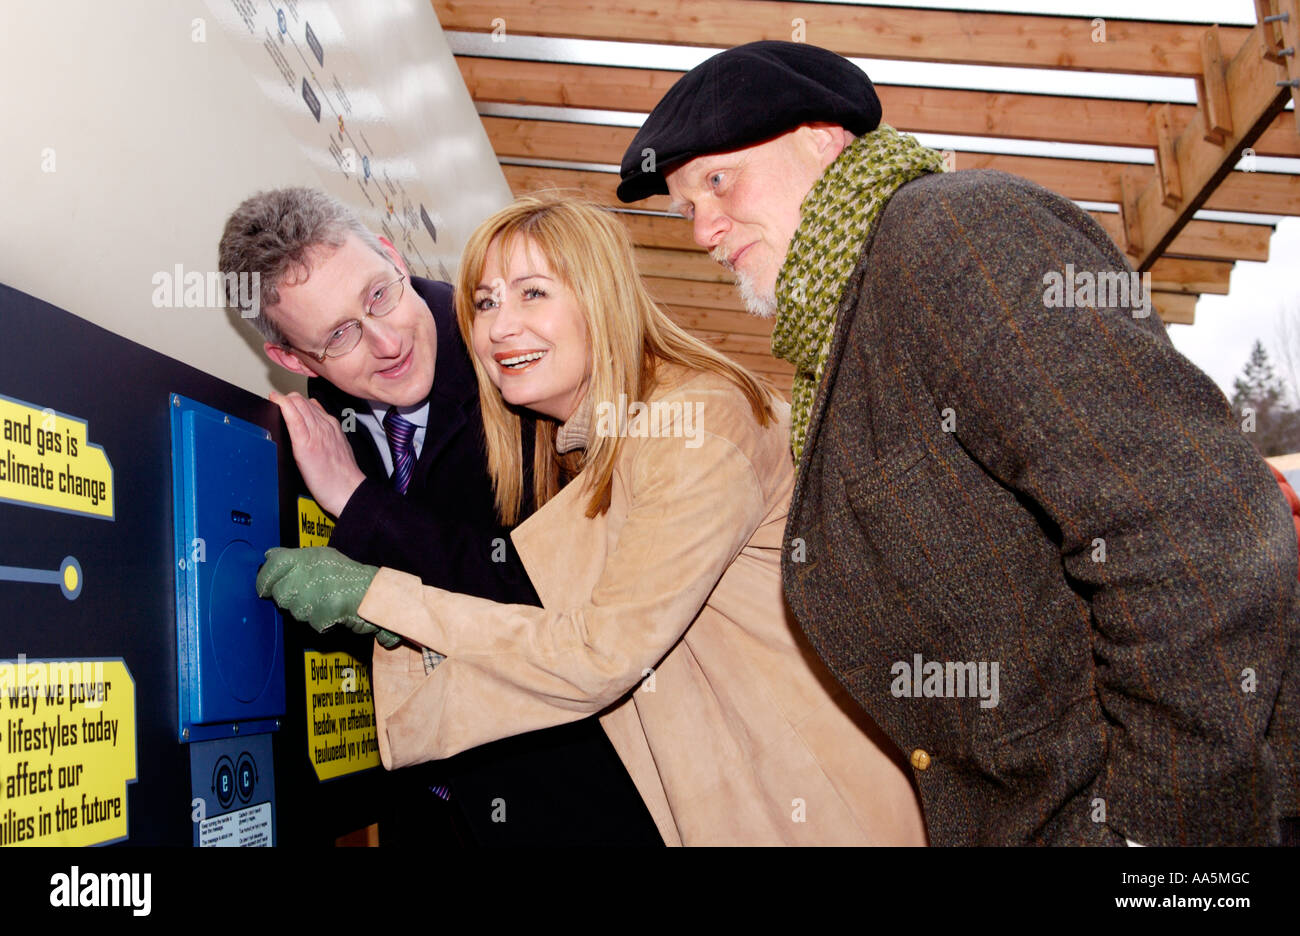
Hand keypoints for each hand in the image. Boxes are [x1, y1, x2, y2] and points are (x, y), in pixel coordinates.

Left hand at [256, 546, 401, 648]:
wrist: (376, 592)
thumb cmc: (348, 576)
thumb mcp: (321, 557)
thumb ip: (293, 558)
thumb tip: (268, 556)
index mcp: (308, 556)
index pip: (274, 564)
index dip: (265, 579)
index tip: (264, 589)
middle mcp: (310, 571)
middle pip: (281, 594)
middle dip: (291, 600)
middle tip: (309, 597)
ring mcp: (317, 592)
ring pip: (296, 611)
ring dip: (308, 612)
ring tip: (326, 602)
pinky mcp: (325, 611)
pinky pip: (313, 623)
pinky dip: (323, 622)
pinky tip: (334, 612)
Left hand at [270, 391, 365, 515]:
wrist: (348, 490)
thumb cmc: (342, 476)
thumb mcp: (338, 448)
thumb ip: (326, 435)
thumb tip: (314, 428)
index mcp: (332, 426)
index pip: (310, 403)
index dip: (294, 401)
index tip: (285, 404)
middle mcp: (324, 425)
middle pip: (302, 400)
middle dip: (286, 398)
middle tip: (276, 402)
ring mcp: (316, 433)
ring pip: (298, 404)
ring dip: (283, 400)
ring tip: (274, 401)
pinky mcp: (306, 444)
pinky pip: (294, 418)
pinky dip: (283, 406)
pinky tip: (275, 401)